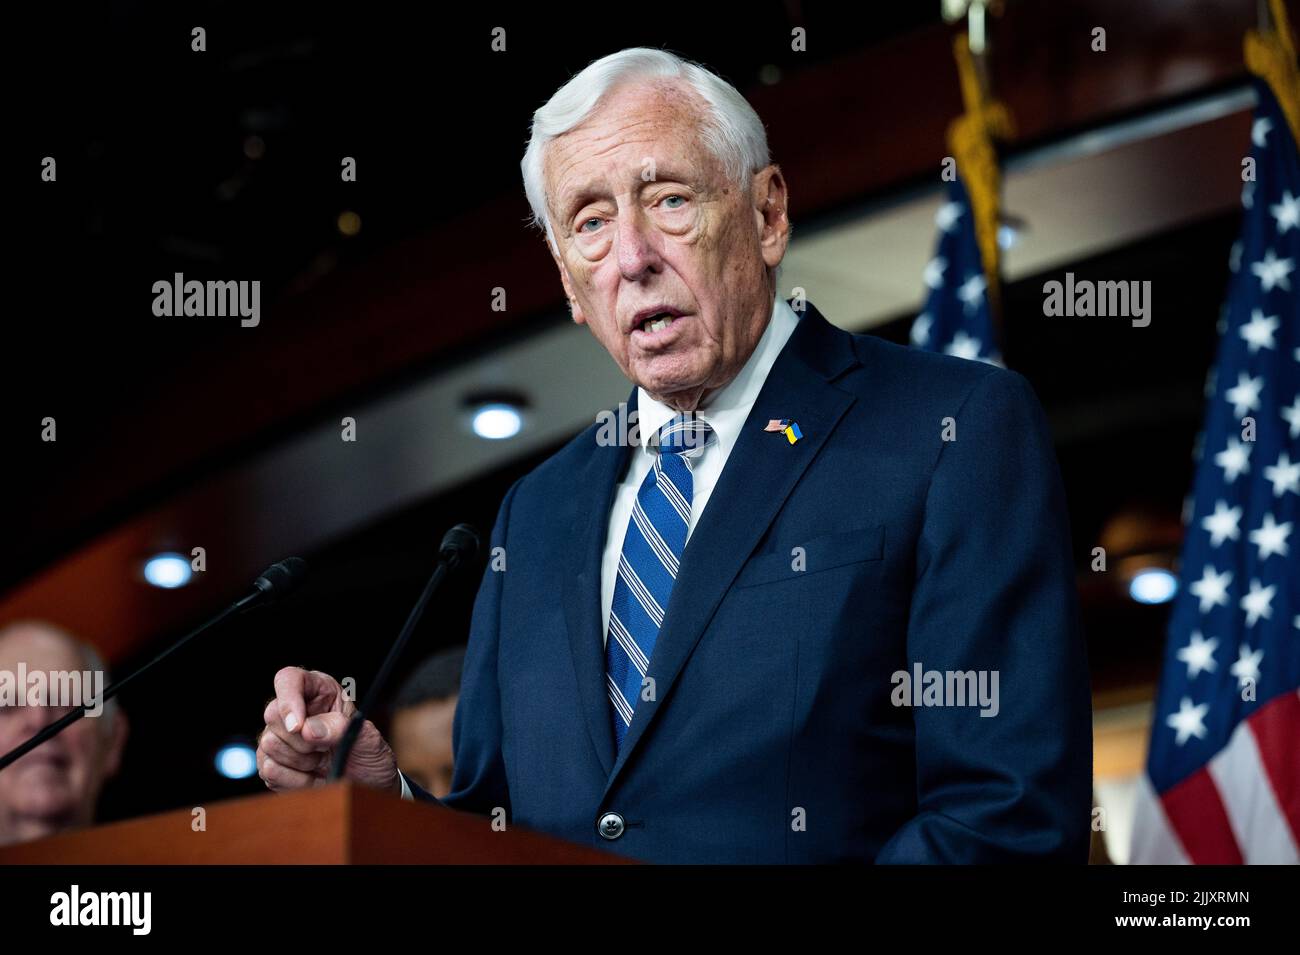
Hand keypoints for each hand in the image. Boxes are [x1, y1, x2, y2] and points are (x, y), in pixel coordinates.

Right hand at [257, 667, 399, 794]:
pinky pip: (269, 770)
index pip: (289, 679)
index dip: (288, 700)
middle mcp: (296, 710)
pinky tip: (312, 777)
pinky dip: (294, 779)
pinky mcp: (272, 763)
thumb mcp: (367, 738)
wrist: (369, 787)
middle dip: (302, 740)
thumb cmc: (369, 755)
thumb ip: (340, 728)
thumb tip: (307, 730)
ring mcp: (280, 737)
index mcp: (320, 691)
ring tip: (321, 762)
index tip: (298, 726)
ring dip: (301, 761)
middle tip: (326, 749)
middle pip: (273, 713)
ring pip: (268, 743)